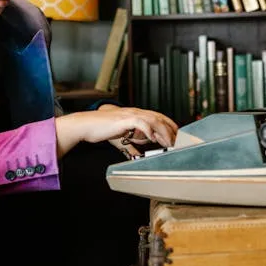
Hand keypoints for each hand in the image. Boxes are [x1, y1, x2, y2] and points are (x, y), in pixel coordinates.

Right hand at [55, 105, 177, 158]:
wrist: (87, 124)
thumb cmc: (101, 129)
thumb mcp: (120, 137)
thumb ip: (130, 143)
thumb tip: (137, 153)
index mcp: (136, 115)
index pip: (158, 117)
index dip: (169, 125)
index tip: (177, 135)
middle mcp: (135, 112)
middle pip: (159, 117)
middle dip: (171, 129)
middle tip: (178, 141)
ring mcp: (130, 115)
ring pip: (153, 119)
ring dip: (163, 131)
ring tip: (169, 142)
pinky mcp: (124, 119)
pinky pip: (140, 122)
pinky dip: (148, 130)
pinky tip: (152, 138)